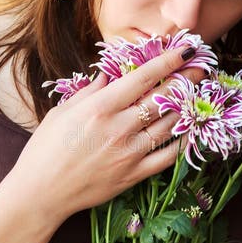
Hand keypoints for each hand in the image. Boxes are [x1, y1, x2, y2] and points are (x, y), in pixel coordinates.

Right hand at [8, 48, 203, 226]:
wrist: (40, 193)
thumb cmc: (45, 150)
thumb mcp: (62, 112)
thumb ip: (90, 91)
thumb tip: (109, 74)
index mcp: (100, 108)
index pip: (143, 78)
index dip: (169, 61)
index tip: (186, 49)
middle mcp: (119, 128)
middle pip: (163, 98)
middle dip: (186, 80)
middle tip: (200, 68)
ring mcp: (129, 153)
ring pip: (170, 124)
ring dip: (186, 107)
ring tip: (195, 95)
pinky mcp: (134, 175)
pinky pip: (168, 156)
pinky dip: (181, 141)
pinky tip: (188, 130)